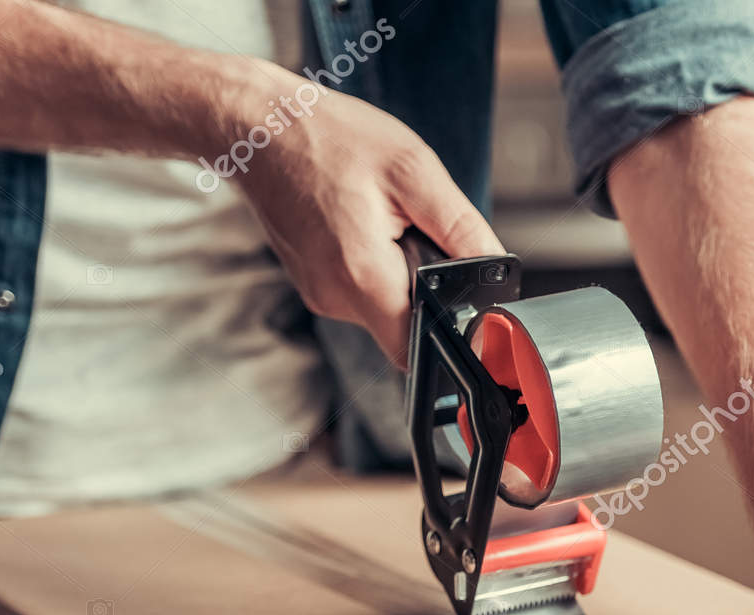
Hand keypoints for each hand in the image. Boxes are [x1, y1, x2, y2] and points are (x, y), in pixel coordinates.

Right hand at [218, 62, 502, 362]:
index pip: (416, 349)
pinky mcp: (314, 283)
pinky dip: (374, 264)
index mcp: (362, 277)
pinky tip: (363, 223)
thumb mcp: (413, 172)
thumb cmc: (327, 138)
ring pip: (383, 307)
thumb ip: (461, 228)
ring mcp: (320, 293)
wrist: (256, 126)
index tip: (460, 303)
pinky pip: (361, 289)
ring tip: (383, 220)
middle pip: (404, 326)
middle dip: (424, 290)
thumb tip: (496, 269)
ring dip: (399, 273)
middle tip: (415, 235)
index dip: (447, 333)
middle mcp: (335, 297)